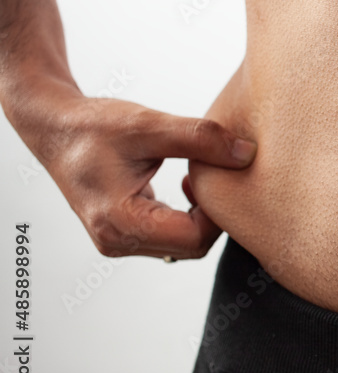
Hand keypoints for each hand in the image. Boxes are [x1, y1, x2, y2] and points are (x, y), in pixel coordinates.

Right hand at [11, 83, 256, 259]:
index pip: (195, 238)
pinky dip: (186, 214)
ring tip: (196, 175)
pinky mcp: (123, 233)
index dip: (218, 211)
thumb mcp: (150, 125)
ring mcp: (118, 241)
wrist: (55, 127)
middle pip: (193, 247)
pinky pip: (170, 236)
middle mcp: (117, 241)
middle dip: (213, 213)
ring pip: (184, 245)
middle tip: (214, 173)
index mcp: (121, 222)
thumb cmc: (95, 125)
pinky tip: (185, 182)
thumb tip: (248, 154)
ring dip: (200, 214)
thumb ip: (201, 138)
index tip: (219, 173)